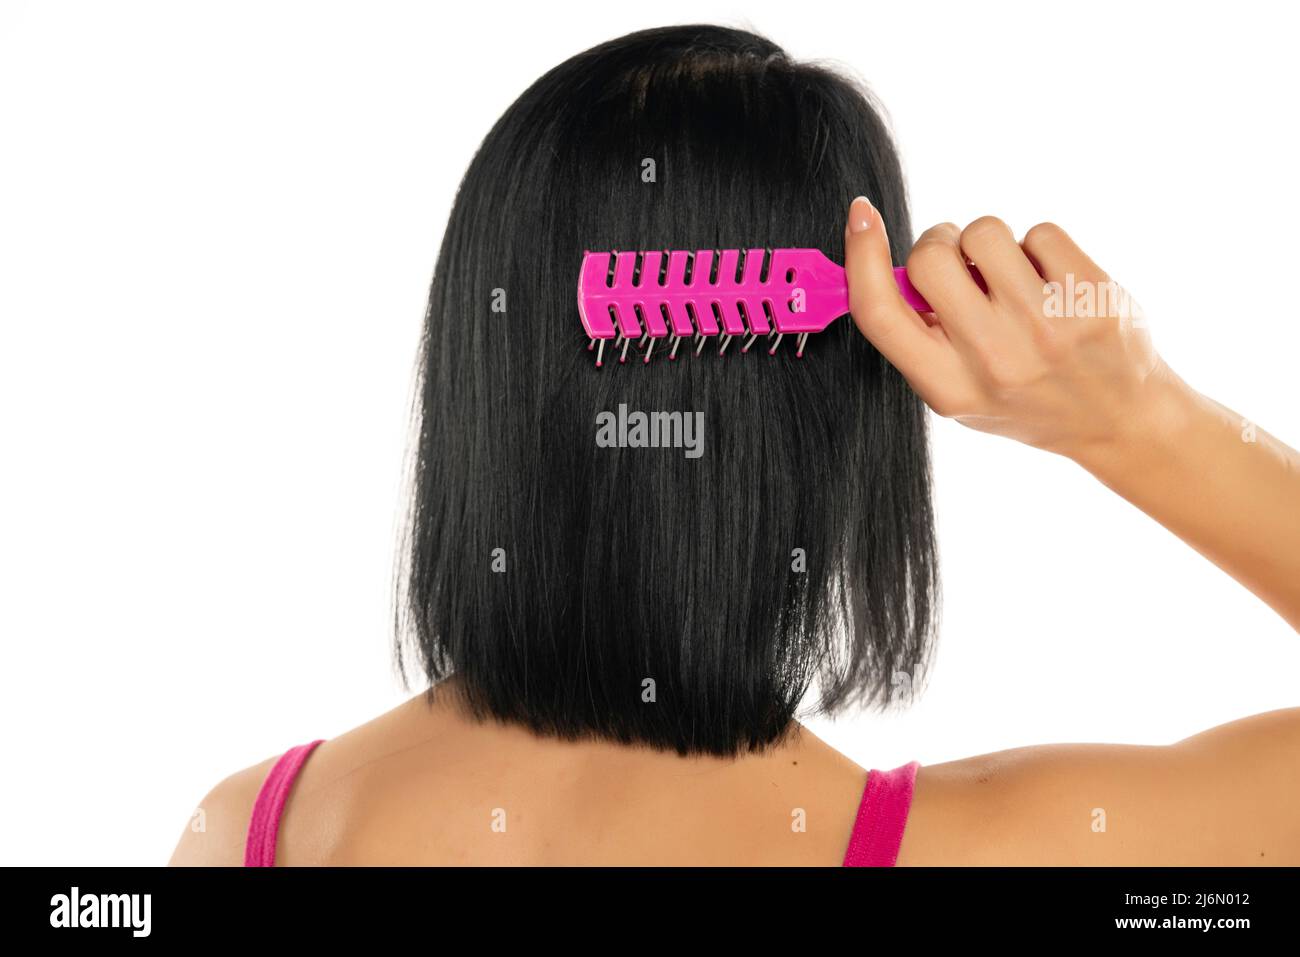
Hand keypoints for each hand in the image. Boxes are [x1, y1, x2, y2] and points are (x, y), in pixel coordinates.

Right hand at [843, 198, 1178, 462]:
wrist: (1120, 418)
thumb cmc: (1027, 398)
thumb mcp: (959, 391)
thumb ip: (920, 339)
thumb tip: (884, 261)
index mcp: (948, 387)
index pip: (879, 313)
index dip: (861, 256)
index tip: (860, 215)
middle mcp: (994, 358)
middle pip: (929, 257)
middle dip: (939, 245)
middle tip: (961, 267)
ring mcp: (1045, 325)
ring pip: (984, 231)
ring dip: (991, 244)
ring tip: (1012, 279)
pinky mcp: (1089, 295)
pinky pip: (1039, 231)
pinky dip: (1040, 248)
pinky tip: (1051, 283)